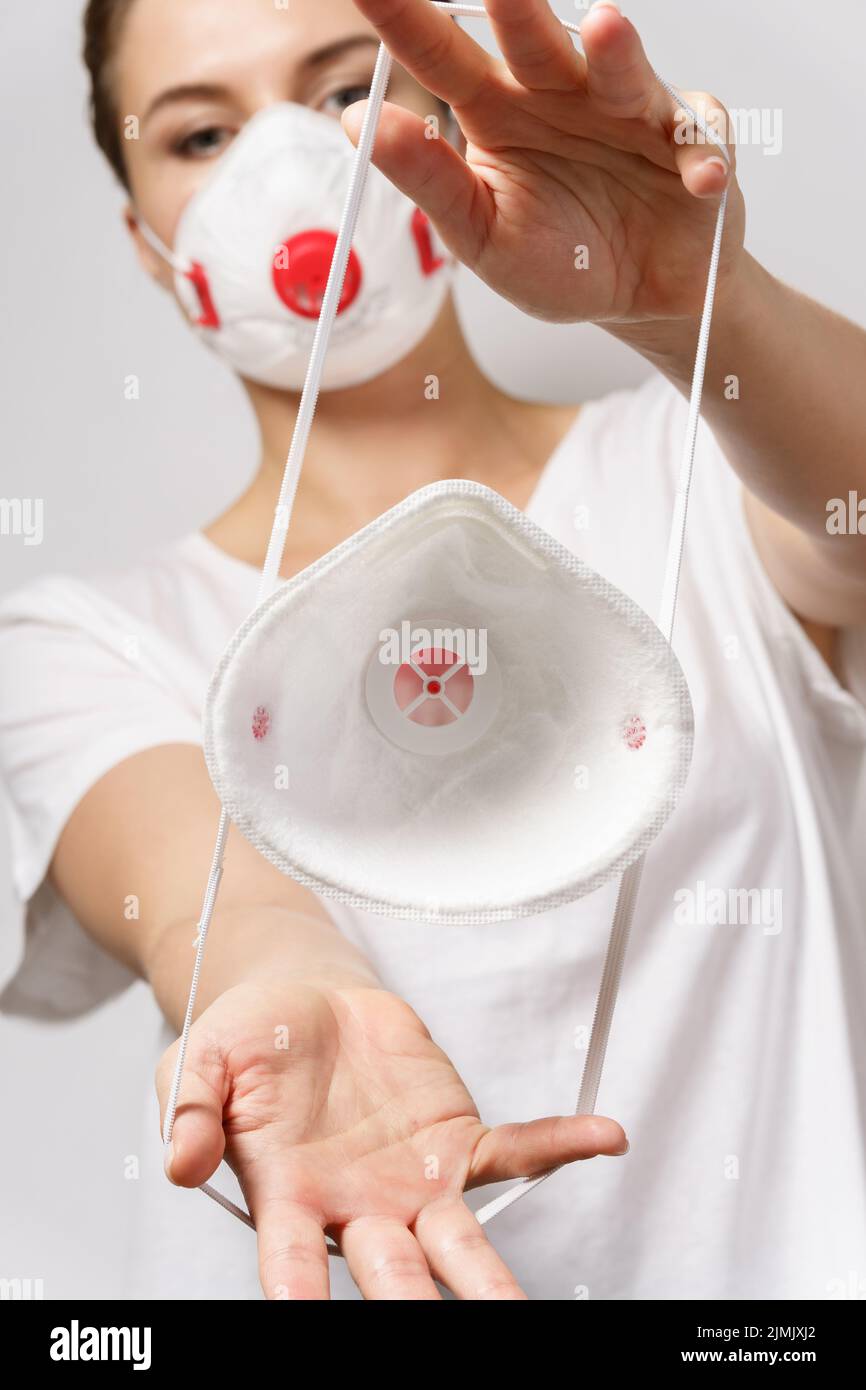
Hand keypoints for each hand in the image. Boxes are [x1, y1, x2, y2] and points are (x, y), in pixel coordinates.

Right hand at [158, 978, 627, 1299]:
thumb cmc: (250, 1040)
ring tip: (521, 1315)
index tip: (303, 1317)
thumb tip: (179, 1162)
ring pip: (459, 1243)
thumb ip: (189, 1110)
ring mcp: (412, 1181)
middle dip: (413, 1308)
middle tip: (434, 1330)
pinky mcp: (454, 1140)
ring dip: (493, 1280)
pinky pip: (511, 1149)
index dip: (298, 1292)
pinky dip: (557, 1144)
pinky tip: (603, 1137)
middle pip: (390, 1273)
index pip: (290, 1258)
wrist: (305, 997)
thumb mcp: (198, 1062)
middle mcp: (355, 1206)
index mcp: (286, 1195)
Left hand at [343, 0, 744, 326]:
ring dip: (618, 53)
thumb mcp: (479, 235)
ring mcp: (631, 112)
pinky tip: (700, 179)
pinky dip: (700, 159)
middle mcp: (562, 94)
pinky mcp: (693, 142)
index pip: (442, 56)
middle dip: (516, 5)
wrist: (639, 301)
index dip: (405, 18)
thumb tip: (357, 120)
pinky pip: (698, 142)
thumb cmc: (560, 260)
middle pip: (534, 41)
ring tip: (606, 25)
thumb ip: (427, 180)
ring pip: (623, 72)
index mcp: (497, 110)